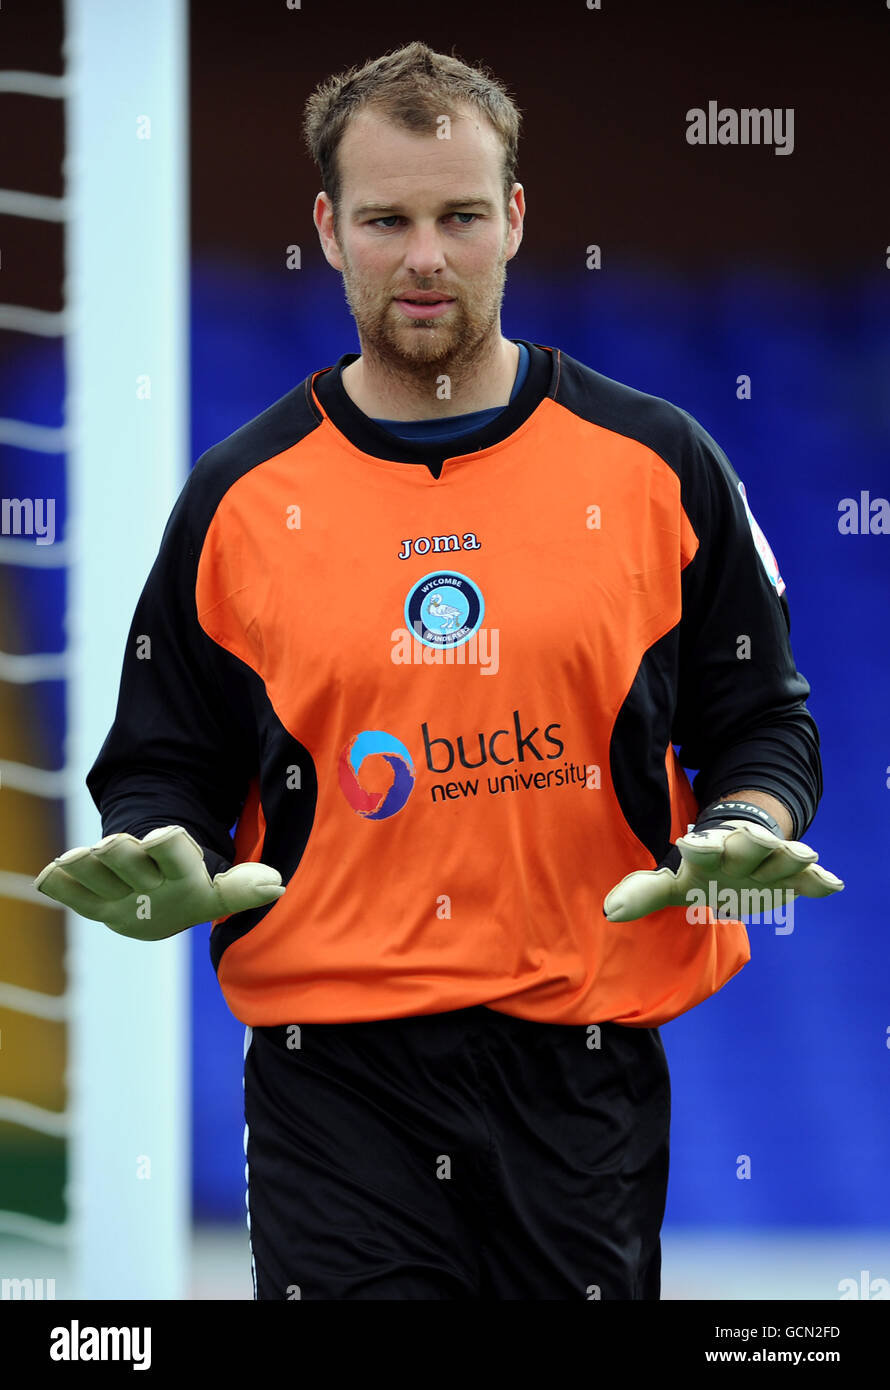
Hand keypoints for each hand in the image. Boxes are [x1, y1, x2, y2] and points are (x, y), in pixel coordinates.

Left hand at [33, 824, 284, 939]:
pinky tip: (56, 872)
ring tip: (80, 857)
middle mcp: (149, 897)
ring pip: (93, 872)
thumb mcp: (218, 888)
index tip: (164, 835)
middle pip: (128, 859)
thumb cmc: (190, 889)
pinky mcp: (91, 906)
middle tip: (117, 844)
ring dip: (86, 863)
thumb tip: (276, 884)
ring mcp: (116, 903)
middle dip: (121, 848)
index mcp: (187, 887)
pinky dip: (61, 881)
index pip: (182, 861)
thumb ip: (241, 886)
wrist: (153, 917)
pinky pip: (68, 892)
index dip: (170, 845)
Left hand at [602, 819, 843, 923]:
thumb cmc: (705, 869)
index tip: (691, 844)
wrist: (742, 851)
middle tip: (756, 839)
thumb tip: (609, 911)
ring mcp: (770, 862)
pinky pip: (809, 879)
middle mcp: (742, 851)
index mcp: (710, 852)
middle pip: (749, 844)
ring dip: (792, 856)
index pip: (702, 848)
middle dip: (753, 842)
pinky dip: (821, 881)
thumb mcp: (677, 882)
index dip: (698, 847)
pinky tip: (833, 884)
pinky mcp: (793, 878)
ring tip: (803, 857)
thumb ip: (646, 893)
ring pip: (783, 856)